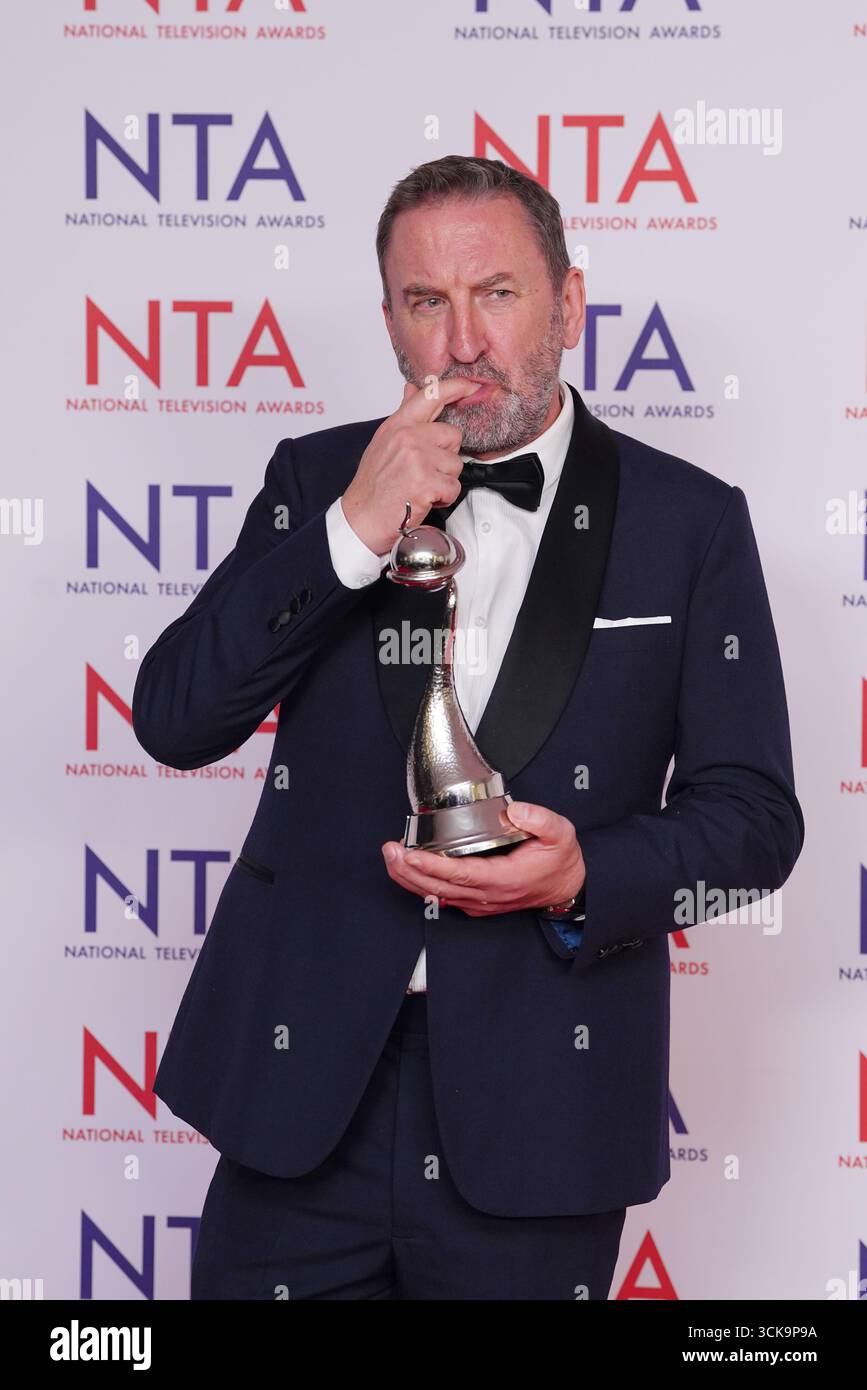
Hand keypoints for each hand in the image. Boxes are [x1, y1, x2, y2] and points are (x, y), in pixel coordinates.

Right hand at [341, 376, 478, 554]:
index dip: (456, 388)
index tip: (471, 386)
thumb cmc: (373, 485)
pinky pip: (453, 487)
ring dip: (444, 481)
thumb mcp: (383, 442)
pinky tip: (424, 499)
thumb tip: (412, 390)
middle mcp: (407, 437)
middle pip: (453, 436)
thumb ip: (404, 417)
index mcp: (397, 425)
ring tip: (421, 488)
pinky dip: (443, 498)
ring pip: (456, 464)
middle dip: (446, 457)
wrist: (361, 519)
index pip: (430, 396)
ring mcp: (417, 458)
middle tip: (425, 472)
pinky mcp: (426, 481)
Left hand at [381, 801, 584, 917]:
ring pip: (437, 895)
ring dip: (410, 878)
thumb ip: (540, 819)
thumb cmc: (560, 861)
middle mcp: (488, 895)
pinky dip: (421, 885)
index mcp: (505, 879)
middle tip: (391, 850)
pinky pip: (442, 897)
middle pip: (440, 888)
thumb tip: (515, 809)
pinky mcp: (475, 902)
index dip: (434, 866)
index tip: (412, 854)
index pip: (462, 875)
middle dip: (410, 870)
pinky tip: (407, 871)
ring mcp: (479, 902)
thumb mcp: (560, 834)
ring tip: (391, 857)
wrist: (566, 887)